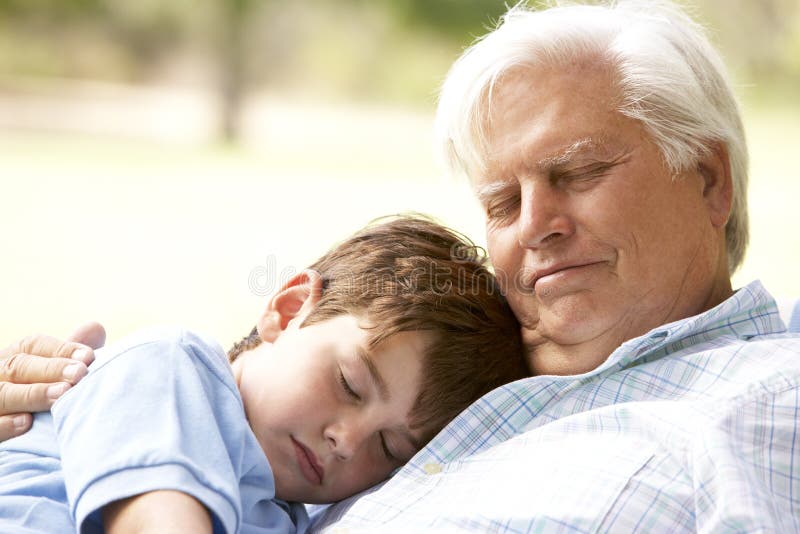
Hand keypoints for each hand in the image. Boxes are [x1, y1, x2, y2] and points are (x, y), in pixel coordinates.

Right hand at [0, 322, 105, 440]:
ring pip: (3, 395)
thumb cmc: (33, 402)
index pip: (33, 346)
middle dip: (51, 369)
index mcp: (12, 360)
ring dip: (32, 394)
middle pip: (18, 367)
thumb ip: (68, 357)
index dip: (61, 350)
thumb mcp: (48, 377)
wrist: (8, 435)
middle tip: (80, 374)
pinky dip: (4, 424)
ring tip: (62, 395)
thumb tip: (96, 327)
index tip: (89, 357)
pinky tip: (26, 423)